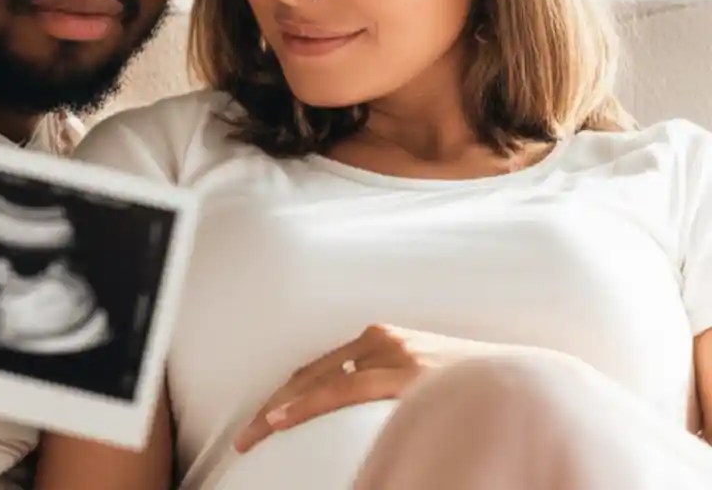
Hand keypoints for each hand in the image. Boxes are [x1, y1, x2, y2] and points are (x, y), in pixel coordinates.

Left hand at [234, 324, 504, 452]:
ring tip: (253, 436)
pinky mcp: (406, 373)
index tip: (260, 422)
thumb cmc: (474, 387)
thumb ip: (389, 385)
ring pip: (319, 381)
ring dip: (279, 410)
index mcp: (382, 338)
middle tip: (245, 437)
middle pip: (310, 373)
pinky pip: (345, 389)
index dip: (285, 394)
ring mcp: (394, 354)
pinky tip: (282, 419)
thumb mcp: (424, 379)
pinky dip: (308, 404)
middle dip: (272, 405)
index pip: (318, 368)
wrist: (529, 380)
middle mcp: (383, 340)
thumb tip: (360, 409)